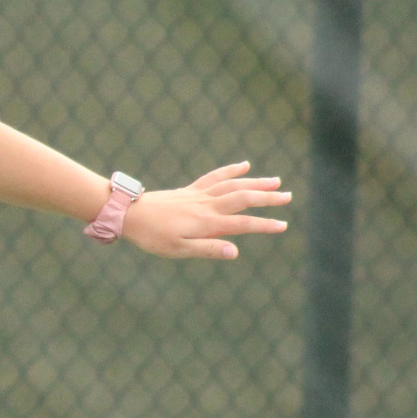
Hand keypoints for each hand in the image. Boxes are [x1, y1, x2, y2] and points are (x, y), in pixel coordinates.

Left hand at [121, 162, 288, 260]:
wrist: (128, 213)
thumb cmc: (152, 236)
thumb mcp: (179, 249)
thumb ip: (208, 249)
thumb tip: (235, 252)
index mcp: (207, 222)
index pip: (243, 223)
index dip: (264, 225)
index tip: (283, 225)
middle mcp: (206, 205)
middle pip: (243, 197)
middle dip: (267, 198)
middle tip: (288, 196)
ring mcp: (198, 195)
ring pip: (232, 184)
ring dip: (255, 182)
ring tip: (275, 181)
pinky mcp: (190, 190)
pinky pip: (214, 177)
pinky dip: (231, 170)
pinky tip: (244, 165)